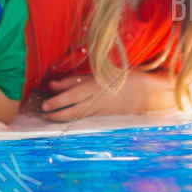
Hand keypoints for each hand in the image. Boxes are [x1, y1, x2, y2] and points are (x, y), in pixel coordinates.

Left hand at [39, 70, 174, 122]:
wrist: (147, 93)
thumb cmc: (121, 77)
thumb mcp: (99, 73)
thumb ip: (75, 80)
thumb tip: (53, 85)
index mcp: (96, 86)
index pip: (72, 95)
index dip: (57, 101)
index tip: (45, 105)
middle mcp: (97, 100)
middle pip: (73, 110)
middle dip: (57, 114)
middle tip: (44, 114)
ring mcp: (101, 110)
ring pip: (78, 116)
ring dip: (62, 118)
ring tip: (49, 117)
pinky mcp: (104, 116)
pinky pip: (85, 118)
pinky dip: (72, 118)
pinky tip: (64, 118)